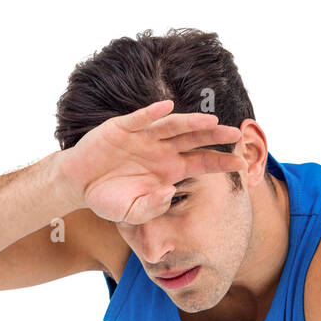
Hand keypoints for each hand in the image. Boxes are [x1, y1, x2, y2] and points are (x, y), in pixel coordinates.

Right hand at [63, 99, 246, 225]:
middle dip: (215, 136)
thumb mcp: (131, 214)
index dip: (220, 162)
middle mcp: (161, 150)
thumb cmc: (108, 200)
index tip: (241, 164)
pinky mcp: (122, 128)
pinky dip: (152, 113)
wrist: (79, 185)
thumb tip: (170, 193)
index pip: (201, 163)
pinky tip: (166, 107)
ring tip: (210, 122)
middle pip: (194, 139)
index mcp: (169, 170)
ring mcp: (143, 137)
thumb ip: (151, 207)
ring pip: (172, 126)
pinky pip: (140, 118)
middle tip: (236, 133)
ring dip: (191, 123)